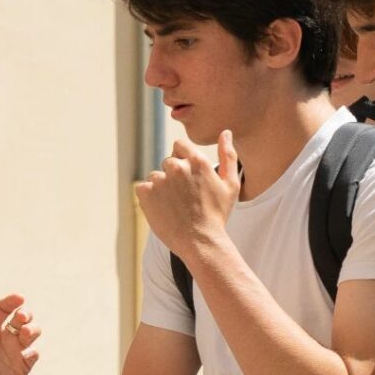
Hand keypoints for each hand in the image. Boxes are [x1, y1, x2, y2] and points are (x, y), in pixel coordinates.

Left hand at [134, 132, 240, 260]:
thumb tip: (226, 132)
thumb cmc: (218, 214)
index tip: (188, 175)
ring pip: (156, 176)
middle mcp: (177, 167)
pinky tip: (164, 210)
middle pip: (168, 162)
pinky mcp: (145, 192)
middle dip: (174, 176)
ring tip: (176, 206)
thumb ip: (228, 155)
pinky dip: (150, 198)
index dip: (182, 158)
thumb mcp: (231, 184)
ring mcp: (159, 179)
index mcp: (197, 162)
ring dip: (162, 187)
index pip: (179, 144)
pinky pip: (143, 188)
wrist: (200, 241)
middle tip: (185, 197)